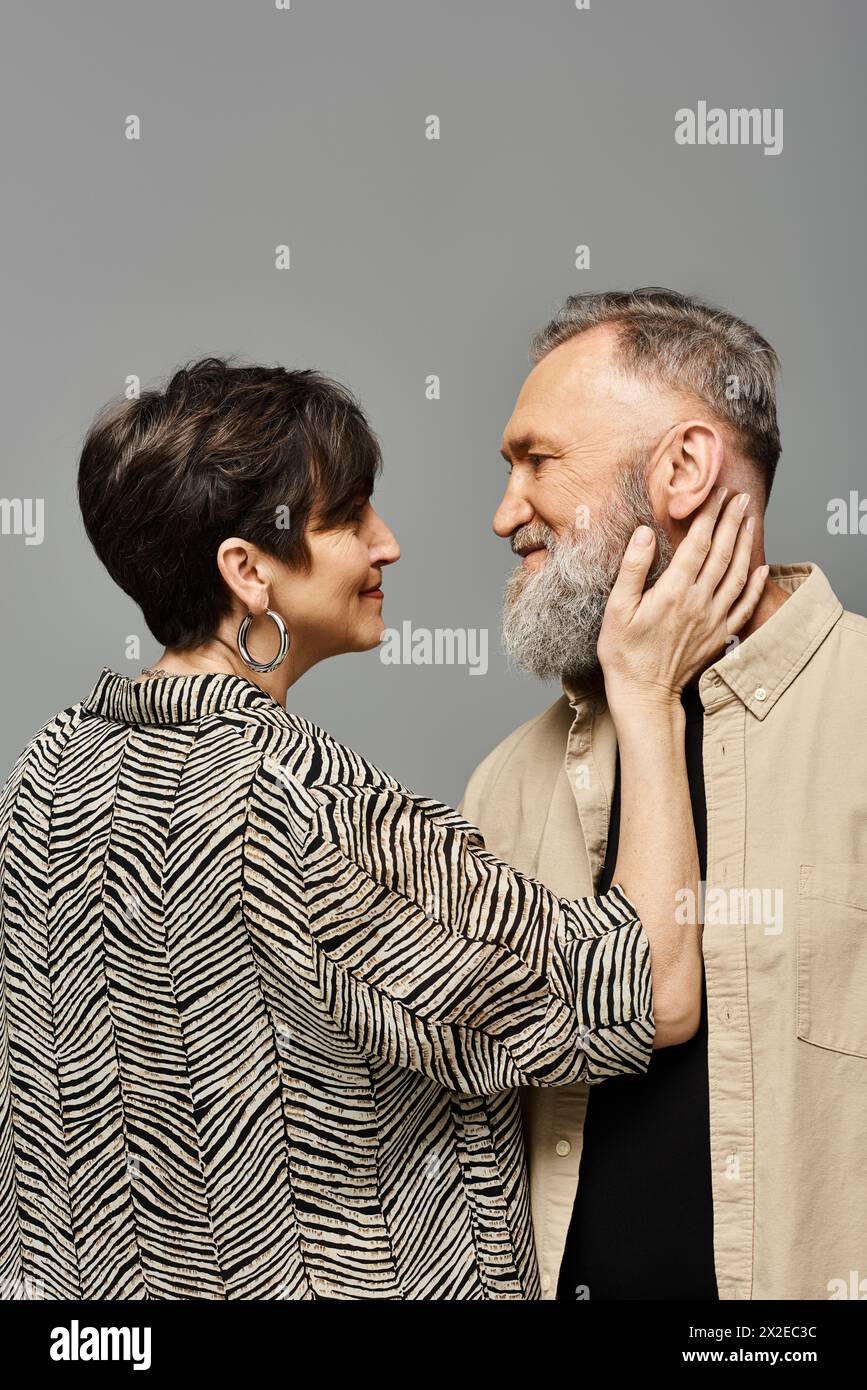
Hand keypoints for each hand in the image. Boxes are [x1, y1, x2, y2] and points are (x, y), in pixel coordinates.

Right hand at [597, 486, 768, 710]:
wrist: (643, 693)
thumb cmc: (624, 652)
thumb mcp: (616, 609)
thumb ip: (632, 568)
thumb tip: (644, 532)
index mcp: (673, 592)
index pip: (698, 544)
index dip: (709, 515)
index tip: (715, 493)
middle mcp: (699, 602)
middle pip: (722, 553)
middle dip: (732, 521)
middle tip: (739, 496)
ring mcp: (713, 619)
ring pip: (738, 575)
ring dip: (746, 545)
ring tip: (751, 521)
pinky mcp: (720, 635)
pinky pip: (745, 605)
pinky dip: (756, 584)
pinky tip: (761, 567)